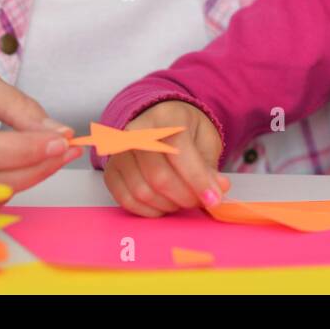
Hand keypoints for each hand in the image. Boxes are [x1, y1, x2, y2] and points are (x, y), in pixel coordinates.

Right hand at [103, 100, 230, 216]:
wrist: (159, 119)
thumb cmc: (185, 130)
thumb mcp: (205, 140)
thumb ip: (209, 166)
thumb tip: (218, 189)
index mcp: (166, 119)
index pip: (179, 153)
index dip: (198, 180)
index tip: (214, 199)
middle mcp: (137, 133)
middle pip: (159, 177)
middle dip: (185, 197)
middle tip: (200, 201)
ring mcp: (120, 152)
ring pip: (143, 192)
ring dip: (168, 205)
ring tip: (182, 199)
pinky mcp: (111, 170)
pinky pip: (127, 200)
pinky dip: (150, 210)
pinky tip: (164, 204)